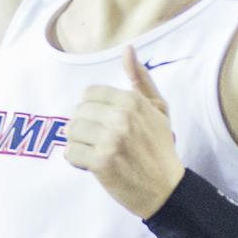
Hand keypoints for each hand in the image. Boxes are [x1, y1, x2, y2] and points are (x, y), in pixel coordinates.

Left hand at [65, 45, 185, 218]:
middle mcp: (121, 117)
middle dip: (84, 128)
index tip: (103, 124)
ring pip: (71, 132)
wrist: (167, 188)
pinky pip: (70, 153)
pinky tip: (92, 164)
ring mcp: (111, 140)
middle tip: (100, 141)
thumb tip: (127, 49)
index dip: (92, 110)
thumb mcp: (158, 109)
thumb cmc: (161, 147)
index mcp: (132, 101)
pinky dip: (77, 161)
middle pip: (78, 112)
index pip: (89, 94)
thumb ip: (141, 79)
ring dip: (79, 144)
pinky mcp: (101, 162)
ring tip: (95, 152)